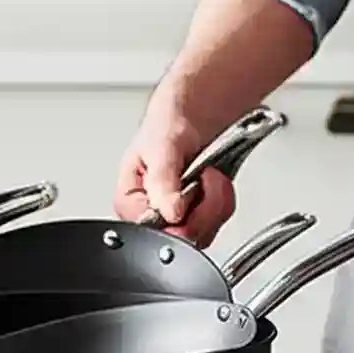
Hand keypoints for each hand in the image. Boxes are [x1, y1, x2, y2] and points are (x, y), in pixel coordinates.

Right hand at [113, 88, 235, 245]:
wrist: (194, 114)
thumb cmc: (167, 125)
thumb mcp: (161, 148)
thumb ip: (162, 182)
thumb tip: (169, 213)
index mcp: (129, 203)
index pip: (148, 233)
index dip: (173, 221)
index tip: (186, 196)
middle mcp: (151, 216)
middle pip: (181, 238)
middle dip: (202, 207)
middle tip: (201, 178)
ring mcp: (177, 219)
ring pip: (203, 233)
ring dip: (215, 200)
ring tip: (206, 174)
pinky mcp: (199, 217)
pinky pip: (218, 222)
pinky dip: (224, 199)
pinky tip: (214, 181)